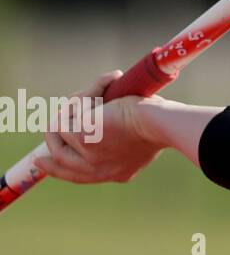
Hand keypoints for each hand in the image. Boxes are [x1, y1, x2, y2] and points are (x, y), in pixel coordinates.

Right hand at [36, 69, 166, 183]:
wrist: (163, 124)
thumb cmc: (164, 123)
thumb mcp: (143, 136)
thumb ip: (123, 138)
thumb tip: (106, 118)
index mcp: (113, 173)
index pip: (76, 175)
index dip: (56, 168)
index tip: (40, 159)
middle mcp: (96, 169)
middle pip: (59, 157)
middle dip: (52, 136)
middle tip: (52, 120)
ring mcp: (85, 154)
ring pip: (63, 126)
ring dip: (84, 99)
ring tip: (110, 84)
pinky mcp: (79, 135)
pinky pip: (71, 109)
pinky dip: (90, 90)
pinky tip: (113, 80)